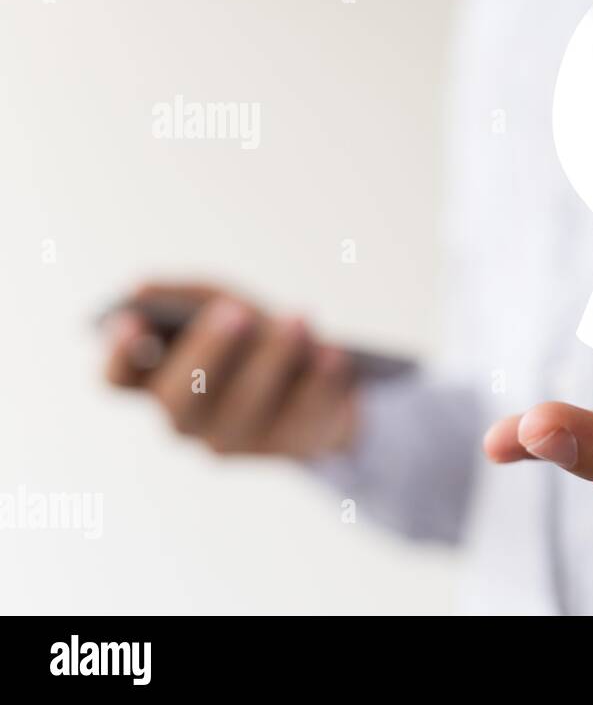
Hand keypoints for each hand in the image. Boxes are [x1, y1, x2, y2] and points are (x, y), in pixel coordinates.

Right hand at [103, 283, 357, 457]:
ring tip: (297, 320)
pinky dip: (319, 383)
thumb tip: (139, 290)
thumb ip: (185, 295)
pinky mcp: (288, 447)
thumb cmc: (256, 334)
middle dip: (209, 353)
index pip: (117, 381)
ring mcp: (234, 441)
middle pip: (180, 401)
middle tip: (236, 312)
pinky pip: (302, 419)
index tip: (136, 319)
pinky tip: (331, 352)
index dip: (119, 355)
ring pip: (244, 411)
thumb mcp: (224, 303)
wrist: (324, 373)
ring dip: (272, 361)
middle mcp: (186, 419)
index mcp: (157, 380)